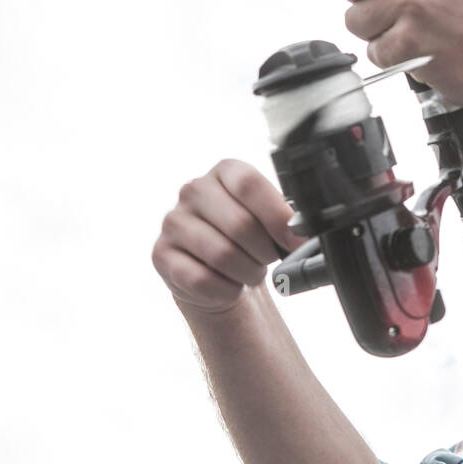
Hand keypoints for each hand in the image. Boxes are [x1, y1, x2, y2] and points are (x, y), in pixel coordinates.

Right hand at [151, 159, 304, 314]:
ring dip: (248, 273)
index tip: (295, 241)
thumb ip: (285, 219)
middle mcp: (193, 190)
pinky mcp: (161, 254)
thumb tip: (301, 230)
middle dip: (265, 252)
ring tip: (250, 272)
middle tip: (268, 259)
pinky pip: (202, 280)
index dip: (277, 216)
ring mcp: (173, 222)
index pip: (249, 184)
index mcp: (225, 172)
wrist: (217, 269)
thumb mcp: (270, 220)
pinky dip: (226, 291)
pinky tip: (229, 285)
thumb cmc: (250, 240)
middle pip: (240, 224)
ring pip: (222, 255)